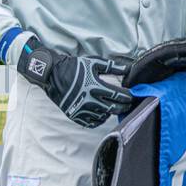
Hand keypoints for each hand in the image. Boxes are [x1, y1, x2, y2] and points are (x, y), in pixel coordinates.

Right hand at [17, 43, 132, 127]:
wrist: (53, 75)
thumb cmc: (75, 67)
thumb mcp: (94, 63)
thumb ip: (113, 67)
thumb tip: (128, 69)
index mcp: (95, 86)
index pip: (118, 95)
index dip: (128, 96)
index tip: (132, 95)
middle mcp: (88, 99)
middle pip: (113, 108)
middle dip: (123, 106)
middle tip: (128, 104)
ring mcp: (80, 109)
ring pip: (103, 116)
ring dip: (111, 112)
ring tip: (115, 107)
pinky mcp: (74, 115)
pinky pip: (91, 123)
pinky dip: (99, 120)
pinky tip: (102, 114)